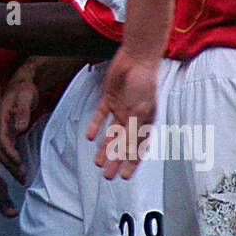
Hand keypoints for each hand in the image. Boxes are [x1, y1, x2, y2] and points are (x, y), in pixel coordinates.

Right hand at [0, 64, 38, 184]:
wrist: (20, 82)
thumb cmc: (23, 89)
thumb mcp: (25, 97)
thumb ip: (23, 112)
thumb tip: (20, 127)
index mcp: (1, 119)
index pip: (3, 141)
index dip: (11, 153)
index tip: (19, 163)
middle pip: (0, 151)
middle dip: (10, 165)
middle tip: (21, 178)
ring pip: (1, 153)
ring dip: (10, 166)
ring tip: (20, 178)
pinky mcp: (4, 132)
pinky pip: (4, 150)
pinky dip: (9, 160)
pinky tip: (16, 168)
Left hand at [88, 47, 159, 179]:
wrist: (136, 58)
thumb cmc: (144, 83)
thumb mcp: (139, 110)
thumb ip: (132, 131)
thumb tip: (125, 152)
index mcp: (145, 122)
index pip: (139, 148)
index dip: (132, 164)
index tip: (124, 177)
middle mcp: (134, 118)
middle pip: (123, 144)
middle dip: (116, 160)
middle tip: (107, 176)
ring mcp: (122, 108)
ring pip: (112, 133)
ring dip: (105, 147)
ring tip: (98, 162)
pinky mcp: (110, 99)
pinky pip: (101, 116)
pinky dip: (96, 126)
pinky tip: (89, 137)